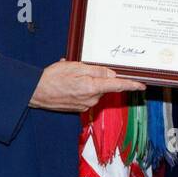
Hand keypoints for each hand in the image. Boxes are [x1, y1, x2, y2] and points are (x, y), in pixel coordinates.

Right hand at [29, 59, 145, 111]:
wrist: (35, 92)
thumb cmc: (53, 78)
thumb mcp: (76, 67)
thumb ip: (96, 71)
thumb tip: (111, 74)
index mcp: (92, 87)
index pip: (117, 86)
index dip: (131, 85)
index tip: (142, 85)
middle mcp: (91, 99)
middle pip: (104, 86)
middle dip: (97, 77)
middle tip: (81, 70)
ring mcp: (85, 106)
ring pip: (95, 91)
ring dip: (88, 83)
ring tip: (70, 77)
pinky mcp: (79, 109)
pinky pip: (86, 96)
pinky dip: (81, 89)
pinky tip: (69, 85)